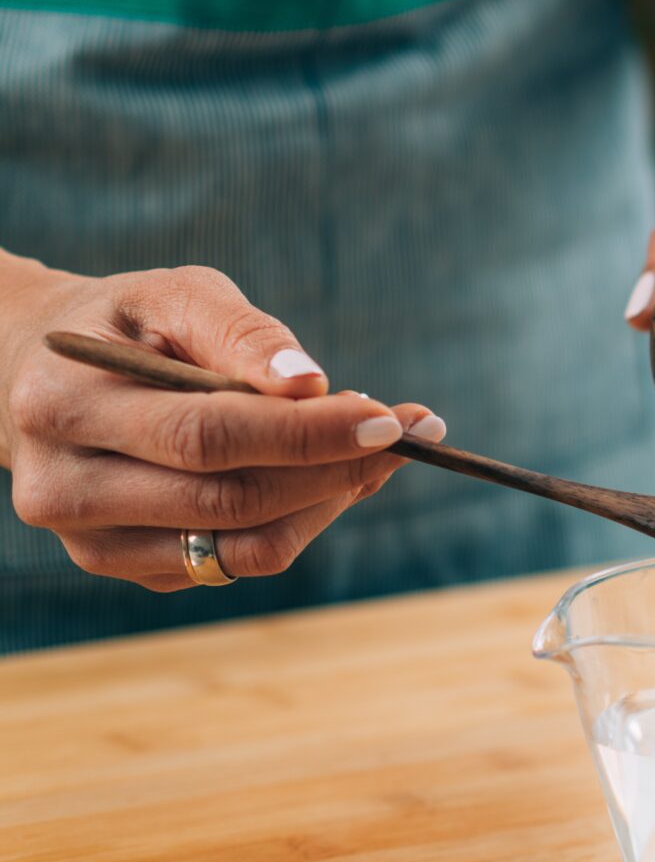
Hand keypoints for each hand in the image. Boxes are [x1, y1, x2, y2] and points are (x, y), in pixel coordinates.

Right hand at [0, 254, 444, 590]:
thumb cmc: (127, 326)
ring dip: (330, 501)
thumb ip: (242, 333)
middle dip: (337, 469)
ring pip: (244, 547)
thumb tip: (312, 386)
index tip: (390, 417)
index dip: (308, 434)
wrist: (43, 376)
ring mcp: (91, 541)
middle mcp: (64, 489)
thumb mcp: (175, 295)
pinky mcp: (127, 566)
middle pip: (232, 500)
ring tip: (375, 452)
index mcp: (66, 406)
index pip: (208, 436)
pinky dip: (302, 520)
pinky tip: (330, 476)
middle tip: (404, 431)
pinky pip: (237, 563)